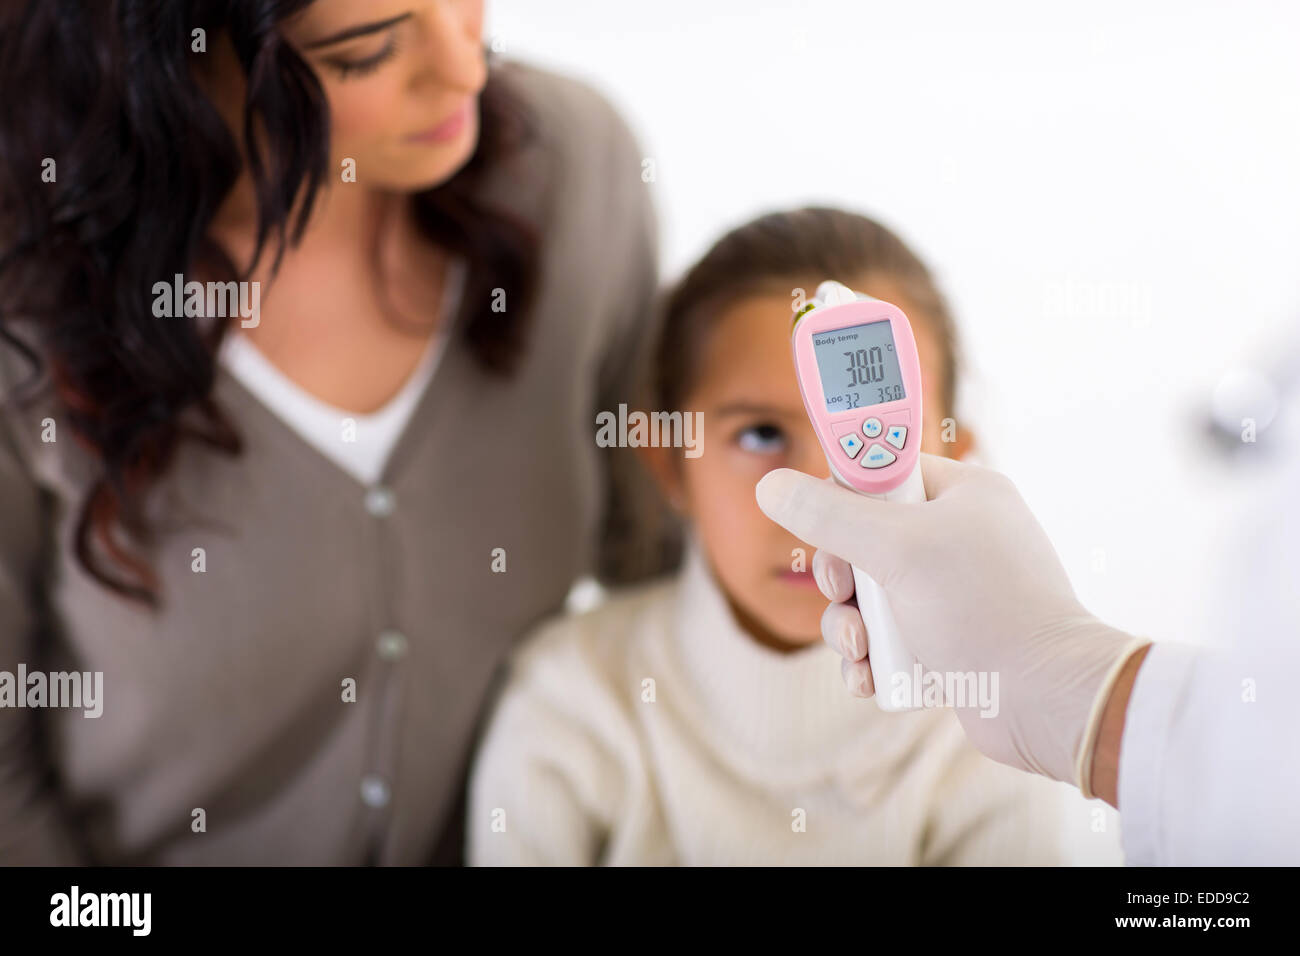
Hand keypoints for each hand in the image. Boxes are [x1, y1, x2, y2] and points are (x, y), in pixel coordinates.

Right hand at [755, 453, 1149, 793]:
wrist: (1047, 702)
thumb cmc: (987, 611)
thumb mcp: (896, 550)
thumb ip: (828, 515)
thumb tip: (770, 485)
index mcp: (962, 494)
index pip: (880, 469)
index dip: (842, 493)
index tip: (818, 516)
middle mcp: (958, 537)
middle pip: (861, 539)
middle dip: (841, 577)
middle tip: (843, 593)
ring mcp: (952, 593)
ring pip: (868, 597)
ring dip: (849, 628)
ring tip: (862, 652)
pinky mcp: (946, 641)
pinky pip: (886, 640)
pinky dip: (871, 660)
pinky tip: (872, 679)